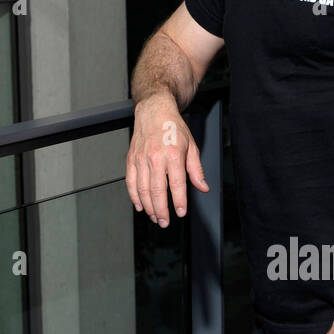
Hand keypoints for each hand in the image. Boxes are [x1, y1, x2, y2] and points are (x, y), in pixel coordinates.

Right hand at [125, 95, 208, 226]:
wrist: (154, 111)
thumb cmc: (173, 128)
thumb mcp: (192, 147)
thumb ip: (196, 170)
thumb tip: (203, 187)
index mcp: (173, 154)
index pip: (176, 184)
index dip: (179, 201)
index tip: (181, 212)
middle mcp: (155, 157)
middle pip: (157, 190)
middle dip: (161, 210)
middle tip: (165, 222)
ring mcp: (141, 159)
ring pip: (142, 189)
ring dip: (148, 207)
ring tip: (154, 217)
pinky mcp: (131, 159)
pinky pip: (131, 182)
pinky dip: (134, 196)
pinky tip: (140, 206)